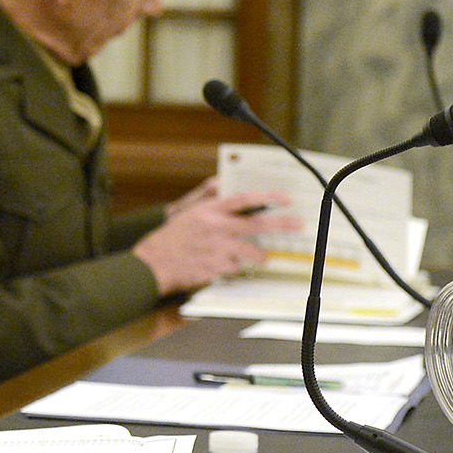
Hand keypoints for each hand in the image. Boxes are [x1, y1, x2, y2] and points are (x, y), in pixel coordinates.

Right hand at [133, 185, 297, 295]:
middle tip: (298, 225)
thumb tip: (221, 183)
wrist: (154, 264)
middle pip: (258, 224)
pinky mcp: (218, 268)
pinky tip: (220, 264)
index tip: (285, 199)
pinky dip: (233, 266)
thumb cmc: (171, 237)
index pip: (244, 200)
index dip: (268, 198)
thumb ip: (205, 197)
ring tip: (260, 257)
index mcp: (209, 211)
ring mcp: (218, 250)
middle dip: (282, 224)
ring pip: (252, 252)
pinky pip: (236, 267)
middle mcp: (216, 228)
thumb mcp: (185, 211)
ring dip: (259, 256)